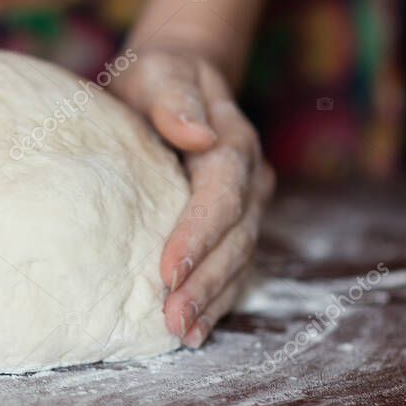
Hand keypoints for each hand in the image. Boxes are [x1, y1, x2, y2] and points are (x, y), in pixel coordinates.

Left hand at [111, 44, 274, 347]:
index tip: (167, 271)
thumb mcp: (158, 70)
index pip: (222, 195)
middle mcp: (248, 179)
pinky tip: (193, 330)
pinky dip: (215, 300)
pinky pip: (230, 268)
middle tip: (173, 321)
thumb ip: (175, 98)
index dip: (198, 235)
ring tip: (183, 335)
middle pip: (236, 238)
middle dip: (206, 283)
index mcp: (233, 142)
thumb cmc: (157, 76)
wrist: (174, 81)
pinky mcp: (230, 226)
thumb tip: (197, 134)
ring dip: (213, 301)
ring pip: (238, 261)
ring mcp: (245, 207)